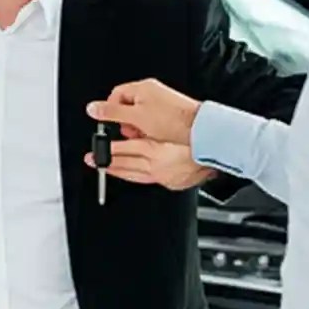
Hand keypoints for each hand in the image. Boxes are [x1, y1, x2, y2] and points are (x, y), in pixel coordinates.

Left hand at [84, 138, 214, 189]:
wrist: (216, 152)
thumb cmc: (196, 137)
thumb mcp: (168, 127)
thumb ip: (150, 129)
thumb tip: (133, 129)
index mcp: (154, 149)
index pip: (125, 150)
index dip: (109, 150)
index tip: (98, 148)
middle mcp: (155, 165)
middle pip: (124, 164)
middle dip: (106, 162)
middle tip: (92, 160)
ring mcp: (161, 175)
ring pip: (132, 174)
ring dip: (116, 171)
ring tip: (103, 168)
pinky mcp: (168, 181)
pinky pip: (144, 180)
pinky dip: (132, 177)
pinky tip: (126, 175)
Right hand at [86, 78, 201, 144]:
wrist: (198, 129)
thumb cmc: (172, 121)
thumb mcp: (136, 118)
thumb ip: (112, 112)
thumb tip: (92, 108)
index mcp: (142, 88)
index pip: (116, 94)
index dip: (111, 110)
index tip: (112, 122)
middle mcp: (152, 92)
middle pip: (127, 105)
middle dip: (125, 121)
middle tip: (131, 131)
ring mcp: (161, 102)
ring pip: (139, 115)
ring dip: (137, 127)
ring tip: (143, 135)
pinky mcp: (169, 113)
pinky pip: (151, 120)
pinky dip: (149, 129)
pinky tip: (154, 136)